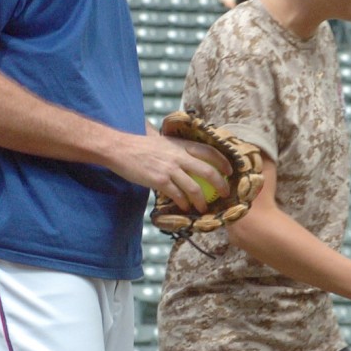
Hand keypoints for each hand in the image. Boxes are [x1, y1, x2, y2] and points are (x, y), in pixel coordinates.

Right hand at [113, 128, 230, 212]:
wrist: (120, 149)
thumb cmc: (140, 146)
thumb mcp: (164, 142)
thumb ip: (177, 149)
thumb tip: (187, 156)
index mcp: (181, 145)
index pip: (209, 151)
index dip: (222, 161)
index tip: (230, 170)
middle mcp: (179, 156)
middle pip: (208, 171)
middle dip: (220, 184)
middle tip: (225, 193)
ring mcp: (170, 169)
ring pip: (194, 188)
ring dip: (202, 201)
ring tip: (204, 208)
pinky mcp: (159, 181)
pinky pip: (177, 195)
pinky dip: (184, 203)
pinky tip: (186, 208)